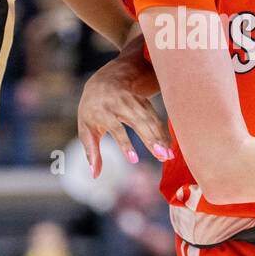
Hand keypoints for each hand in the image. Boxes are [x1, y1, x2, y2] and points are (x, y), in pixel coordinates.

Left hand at [77, 56, 171, 176]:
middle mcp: (119, 103)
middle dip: (151, 139)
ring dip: (160, 137)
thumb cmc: (92, 109)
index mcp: (102, 110)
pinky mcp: (143, 101)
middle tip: (162, 156)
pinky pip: (155, 116)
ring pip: (149, 119)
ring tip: (168, 155)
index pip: (116, 128)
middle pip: (138, 121)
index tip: (134, 161)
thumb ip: (91, 151)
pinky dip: (162, 131)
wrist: (105, 80)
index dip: (125, 144)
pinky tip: (168, 145)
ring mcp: (133, 100)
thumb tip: (94, 175)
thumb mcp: (86, 128)